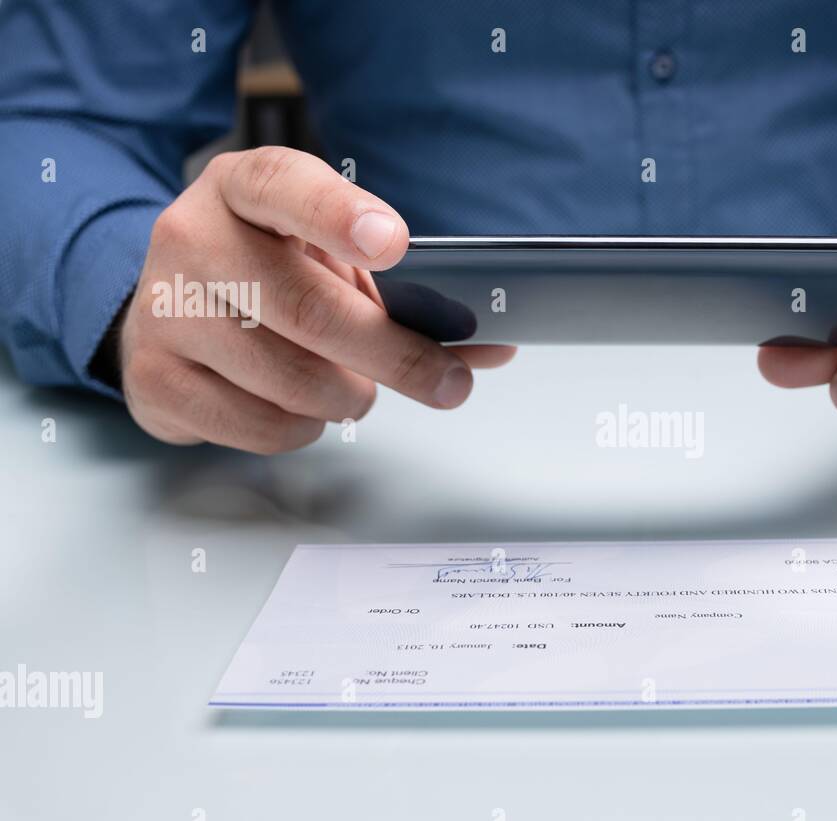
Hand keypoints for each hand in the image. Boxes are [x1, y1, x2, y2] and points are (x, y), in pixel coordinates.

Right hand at [115, 146, 513, 452]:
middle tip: (448, 383)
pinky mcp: (152, 379)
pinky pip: (261, 425)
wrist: (170, 309)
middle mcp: (190, 239)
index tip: (394, 245)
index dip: (341, 216)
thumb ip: (406, 294)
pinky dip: (304, 428)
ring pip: (291, 379)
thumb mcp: (330, 260)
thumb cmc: (271, 277)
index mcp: (242, 189)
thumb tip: (492, 347)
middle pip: (309, 309)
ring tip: (353, 389)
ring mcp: (163, 311)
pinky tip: (298, 406)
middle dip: (395, 355)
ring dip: (350, 397)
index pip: (286, 186)